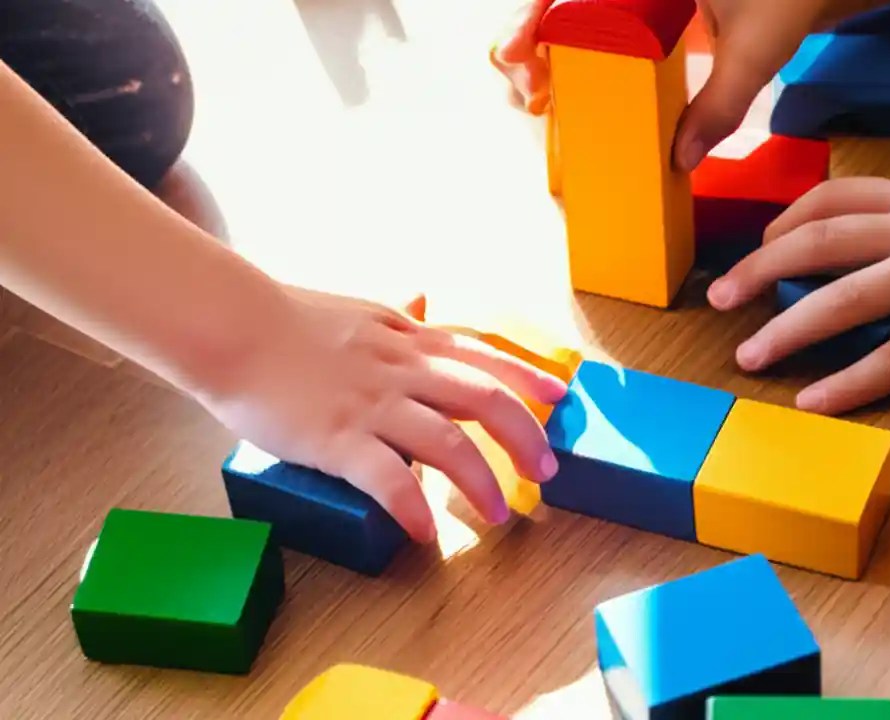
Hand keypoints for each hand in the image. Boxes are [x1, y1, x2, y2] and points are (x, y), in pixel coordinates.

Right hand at [190, 286, 567, 542]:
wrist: (228, 324)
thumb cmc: (287, 322)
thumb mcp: (358, 311)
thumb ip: (396, 320)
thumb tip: (422, 302)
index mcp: (407, 339)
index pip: (482, 356)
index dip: (526, 376)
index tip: (560, 396)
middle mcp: (400, 369)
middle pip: (483, 398)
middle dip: (524, 435)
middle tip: (546, 470)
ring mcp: (369, 403)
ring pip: (446, 441)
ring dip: (480, 481)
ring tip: (499, 514)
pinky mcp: (335, 438)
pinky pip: (386, 477)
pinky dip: (412, 506)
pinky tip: (427, 531)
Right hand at [490, 0, 884, 167]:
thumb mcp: (757, 49)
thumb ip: (720, 103)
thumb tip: (681, 158)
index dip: (532, 14)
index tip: (518, 51)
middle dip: (529, 34)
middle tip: (523, 82)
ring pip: (573, 8)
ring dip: (548, 45)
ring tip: (534, 90)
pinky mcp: (648, 2)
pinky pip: (597, 20)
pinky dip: (576, 47)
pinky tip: (562, 82)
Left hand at [706, 178, 889, 413]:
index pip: (836, 199)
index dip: (785, 222)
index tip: (759, 245)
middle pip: (818, 243)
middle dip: (758, 270)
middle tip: (719, 300)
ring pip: (843, 300)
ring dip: (786, 330)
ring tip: (750, 358)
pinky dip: (849, 382)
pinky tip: (816, 402)